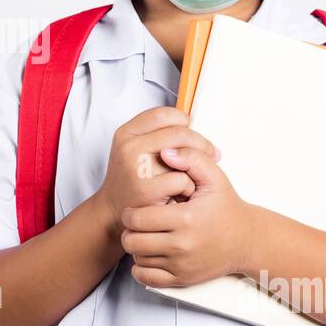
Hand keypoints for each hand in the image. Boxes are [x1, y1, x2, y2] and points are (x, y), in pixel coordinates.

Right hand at [94, 107, 218, 229]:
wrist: (113, 211)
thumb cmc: (132, 178)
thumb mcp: (134, 149)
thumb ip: (157, 134)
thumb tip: (194, 123)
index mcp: (126, 133)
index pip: (163, 114)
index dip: (184, 120)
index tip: (193, 131)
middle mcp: (129, 147)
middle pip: (179, 133)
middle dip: (202, 144)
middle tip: (212, 154)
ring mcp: (137, 168)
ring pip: (185, 155)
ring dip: (196, 166)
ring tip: (192, 175)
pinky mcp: (148, 190)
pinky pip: (182, 179)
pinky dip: (188, 186)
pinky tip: (183, 192)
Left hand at [121, 145, 258, 287]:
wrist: (247, 240)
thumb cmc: (227, 208)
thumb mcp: (214, 177)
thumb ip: (190, 158)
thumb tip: (165, 151)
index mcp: (185, 219)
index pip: (138, 218)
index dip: (131, 212)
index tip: (138, 208)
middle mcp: (182, 245)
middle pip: (132, 241)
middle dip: (130, 230)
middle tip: (139, 222)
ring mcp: (181, 265)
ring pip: (137, 258)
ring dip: (137, 247)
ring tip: (147, 235)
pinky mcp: (182, 279)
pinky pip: (146, 278)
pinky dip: (142, 267)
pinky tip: (150, 254)